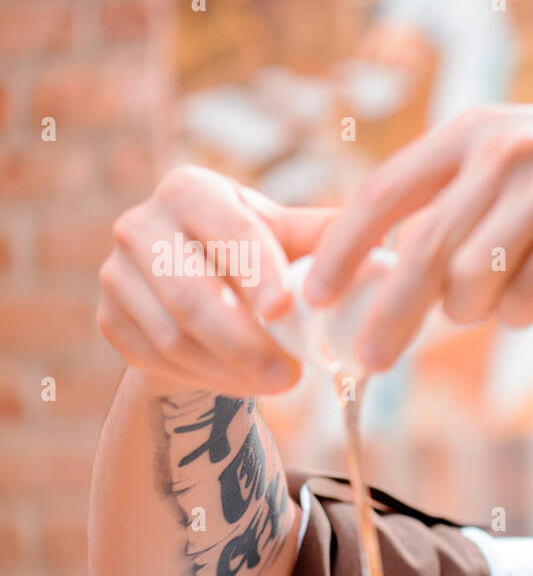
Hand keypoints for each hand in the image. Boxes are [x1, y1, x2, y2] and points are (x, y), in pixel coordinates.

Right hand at [97, 165, 338, 393]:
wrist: (204, 300)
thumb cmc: (259, 260)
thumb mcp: (291, 241)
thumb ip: (327, 238)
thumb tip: (380, 243)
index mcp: (190, 190)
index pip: (226, 229)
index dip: (256, 270)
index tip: (286, 308)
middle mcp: (141, 224)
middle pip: (192, 294)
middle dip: (246, 343)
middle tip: (292, 378)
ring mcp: (116, 273)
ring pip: (174, 335)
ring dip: (231, 368)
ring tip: (279, 383)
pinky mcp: (110, 320)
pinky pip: (157, 360)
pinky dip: (206, 378)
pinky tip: (243, 385)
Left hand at [303, 102, 532, 370]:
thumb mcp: (512, 152)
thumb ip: (454, 193)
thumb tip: (388, 264)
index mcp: (470, 134)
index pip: (383, 194)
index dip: (345, 250)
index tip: (317, 296)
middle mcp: (500, 156)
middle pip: (420, 253)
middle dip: (389, 316)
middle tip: (368, 360)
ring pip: (471, 284)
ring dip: (474, 309)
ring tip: (498, 295)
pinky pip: (524, 301)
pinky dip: (522, 311)